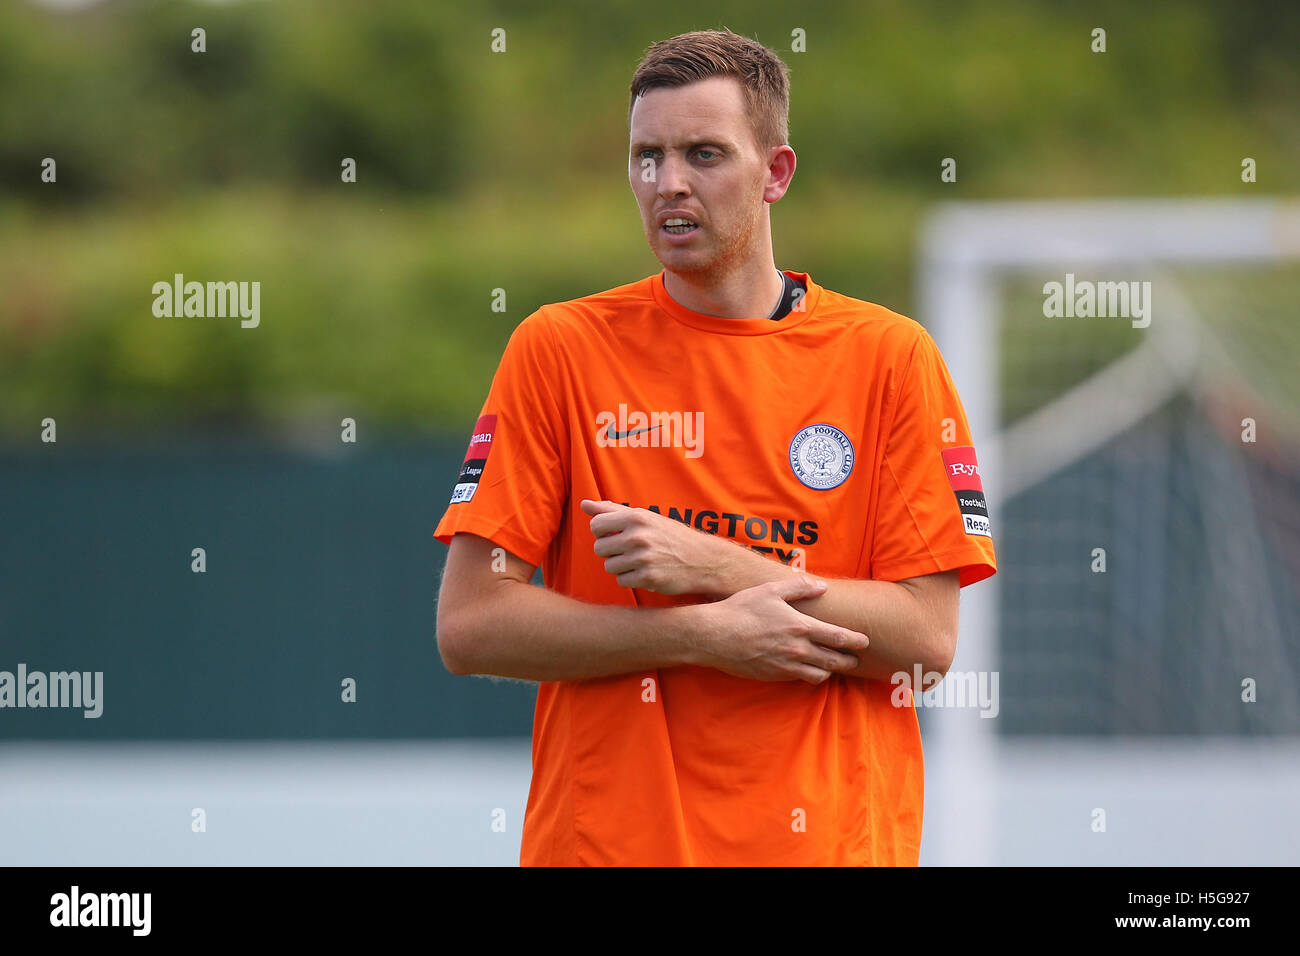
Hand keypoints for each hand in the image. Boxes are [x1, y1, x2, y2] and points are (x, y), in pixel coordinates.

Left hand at [581, 498, 743, 595]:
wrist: (702, 559)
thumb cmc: (670, 536)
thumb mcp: (645, 518)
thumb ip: (612, 510)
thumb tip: (584, 504)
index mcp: (636, 517)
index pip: (596, 525)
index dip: (603, 533)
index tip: (616, 535)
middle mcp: (638, 536)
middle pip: (599, 548)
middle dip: (611, 552)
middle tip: (629, 550)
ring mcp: (643, 557)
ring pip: (609, 566)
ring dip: (621, 567)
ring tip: (638, 561)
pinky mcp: (648, 577)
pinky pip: (622, 581)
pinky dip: (630, 579)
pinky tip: (645, 572)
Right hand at [690, 575, 870, 683]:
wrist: (714, 636)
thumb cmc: (741, 609)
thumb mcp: (770, 590)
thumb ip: (799, 587)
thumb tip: (823, 587)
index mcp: (800, 627)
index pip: (839, 638)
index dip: (856, 641)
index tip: (866, 641)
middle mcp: (797, 650)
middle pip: (835, 661)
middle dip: (849, 661)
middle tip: (856, 659)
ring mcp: (786, 666)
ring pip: (820, 674)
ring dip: (830, 670)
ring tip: (834, 665)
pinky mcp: (774, 675)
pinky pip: (800, 679)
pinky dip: (810, 675)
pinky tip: (809, 668)